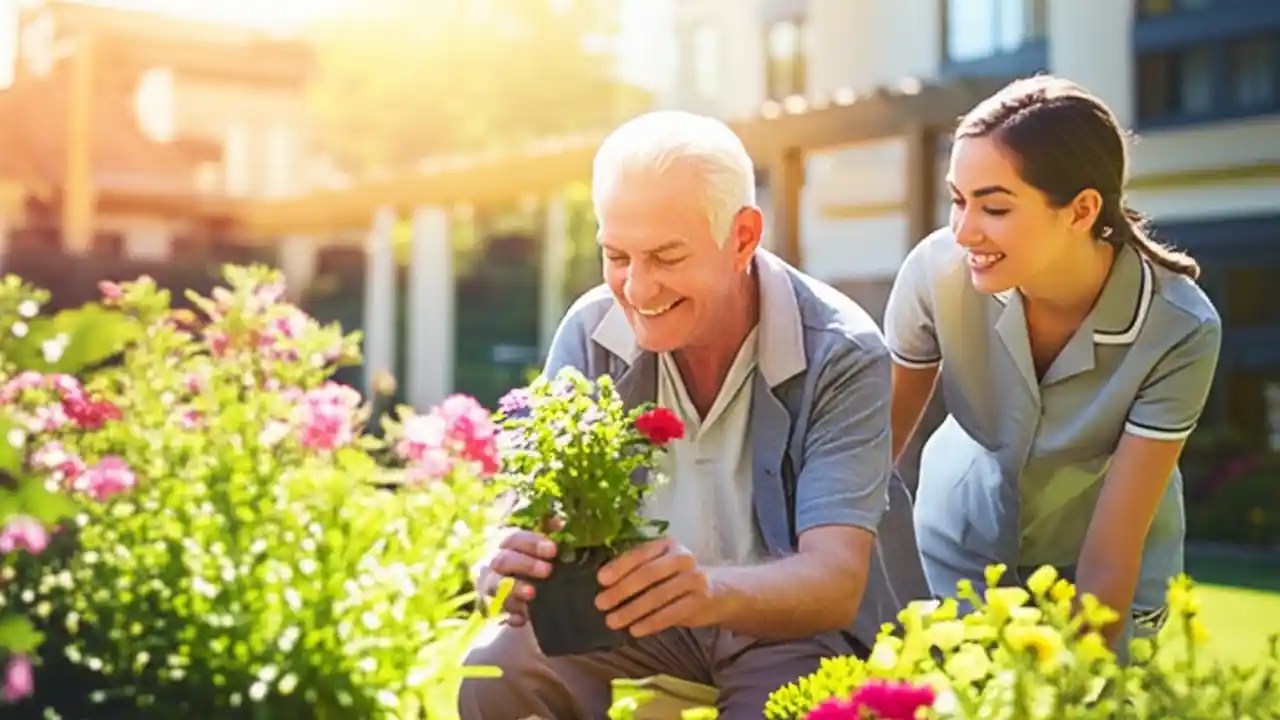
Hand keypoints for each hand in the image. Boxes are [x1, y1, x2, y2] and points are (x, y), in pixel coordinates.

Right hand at [476, 528, 557, 625]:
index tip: (553, 550)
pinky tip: (523, 619)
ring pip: (496, 587)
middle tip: (547, 570)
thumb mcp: (543, 545)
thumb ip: (549, 531)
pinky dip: (511, 615)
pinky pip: (499, 613)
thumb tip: (560, 522)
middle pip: (503, 560)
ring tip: (532, 594)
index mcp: (507, 544)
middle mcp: (495, 563)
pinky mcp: (494, 609)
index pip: (514, 538)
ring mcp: (491, 587)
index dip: (532, 543)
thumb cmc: (538, 562)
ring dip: (514, 589)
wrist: (530, 594)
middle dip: (525, 564)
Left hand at [594, 538, 716, 637]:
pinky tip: (635, 630)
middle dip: (622, 590)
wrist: (720, 592)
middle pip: (648, 574)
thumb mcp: (663, 566)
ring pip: (658, 596)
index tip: (600, 579)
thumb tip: (604, 584)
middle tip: (601, 603)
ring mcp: (694, 580)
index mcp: (668, 545)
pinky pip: (671, 614)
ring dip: (632, 610)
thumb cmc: (680, 578)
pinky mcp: (700, 602)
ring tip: (613, 621)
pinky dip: (651, 623)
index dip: (620, 566)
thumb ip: (639, 570)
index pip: (641, 553)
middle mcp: (683, 558)